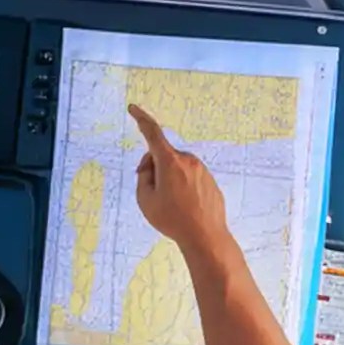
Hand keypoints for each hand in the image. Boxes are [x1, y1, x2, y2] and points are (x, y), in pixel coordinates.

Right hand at [129, 103, 230, 253]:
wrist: (205, 236)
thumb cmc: (172, 219)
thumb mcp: (145, 199)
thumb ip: (144, 176)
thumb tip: (151, 166)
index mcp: (169, 161)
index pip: (152, 133)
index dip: (141, 119)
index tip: (133, 108)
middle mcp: (187, 160)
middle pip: (163, 155)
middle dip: (154, 167)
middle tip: (151, 193)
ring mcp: (201, 170)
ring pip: (176, 167)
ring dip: (169, 178)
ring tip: (169, 204)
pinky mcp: (209, 180)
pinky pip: (189, 177)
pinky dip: (182, 186)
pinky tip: (183, 207)